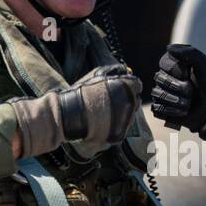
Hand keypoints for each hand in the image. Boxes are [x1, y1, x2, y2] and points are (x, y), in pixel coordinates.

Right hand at [10, 64, 140, 157]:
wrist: (68, 115)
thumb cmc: (81, 93)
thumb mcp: (97, 74)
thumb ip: (114, 70)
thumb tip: (126, 70)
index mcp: (126, 87)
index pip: (137, 85)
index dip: (129, 86)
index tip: (122, 88)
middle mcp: (129, 104)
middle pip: (135, 101)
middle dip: (126, 100)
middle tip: (110, 100)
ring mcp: (125, 121)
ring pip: (130, 116)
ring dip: (122, 113)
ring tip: (104, 112)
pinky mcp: (119, 134)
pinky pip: (122, 128)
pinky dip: (115, 125)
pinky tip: (103, 121)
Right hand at [150, 44, 205, 141]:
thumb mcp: (204, 64)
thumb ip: (189, 52)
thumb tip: (168, 48)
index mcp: (173, 64)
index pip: (164, 62)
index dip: (177, 70)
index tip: (189, 74)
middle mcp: (164, 78)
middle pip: (159, 78)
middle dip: (178, 86)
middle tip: (191, 91)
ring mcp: (161, 93)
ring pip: (157, 94)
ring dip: (177, 100)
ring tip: (188, 104)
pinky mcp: (161, 109)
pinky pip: (157, 109)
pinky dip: (172, 111)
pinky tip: (183, 111)